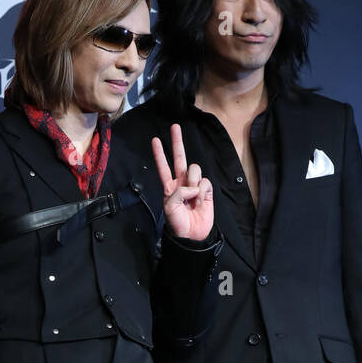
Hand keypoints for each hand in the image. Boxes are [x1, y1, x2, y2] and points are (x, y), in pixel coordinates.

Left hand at [151, 123, 213, 240]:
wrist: (191, 235)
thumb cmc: (177, 223)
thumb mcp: (170, 206)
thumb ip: (178, 192)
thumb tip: (193, 185)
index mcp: (169, 186)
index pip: (163, 167)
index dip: (159, 154)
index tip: (154, 140)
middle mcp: (181, 183)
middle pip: (180, 158)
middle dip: (177, 143)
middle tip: (175, 127)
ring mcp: (194, 186)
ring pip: (195, 170)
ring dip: (194, 181)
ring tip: (192, 198)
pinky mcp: (206, 191)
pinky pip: (205, 181)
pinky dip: (202, 191)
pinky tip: (200, 201)